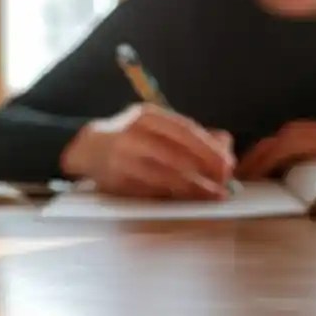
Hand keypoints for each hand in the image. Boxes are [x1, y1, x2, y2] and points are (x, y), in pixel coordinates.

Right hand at [60, 103, 235, 199]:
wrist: (88, 148)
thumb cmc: (134, 139)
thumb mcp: (159, 128)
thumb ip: (192, 136)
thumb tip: (226, 145)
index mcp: (148, 115)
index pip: (184, 129)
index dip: (208, 148)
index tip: (227, 164)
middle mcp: (132, 132)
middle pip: (174, 153)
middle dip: (202, 171)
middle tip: (223, 185)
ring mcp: (121, 156)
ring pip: (162, 174)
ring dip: (190, 187)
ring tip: (210, 195)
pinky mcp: (114, 178)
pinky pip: (148, 189)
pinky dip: (169, 196)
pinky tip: (184, 200)